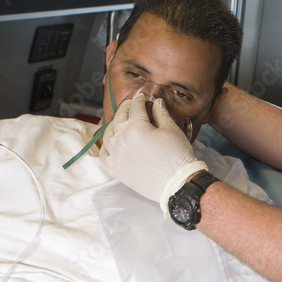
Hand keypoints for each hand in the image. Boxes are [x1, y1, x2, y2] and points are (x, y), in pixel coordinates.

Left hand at [100, 92, 206, 215]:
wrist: (177, 184)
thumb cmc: (177, 157)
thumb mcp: (172, 130)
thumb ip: (161, 114)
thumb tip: (156, 102)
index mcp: (136, 128)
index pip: (135, 108)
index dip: (139, 100)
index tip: (142, 97)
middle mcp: (122, 140)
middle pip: (120, 118)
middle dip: (126, 108)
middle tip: (131, 104)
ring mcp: (117, 155)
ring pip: (109, 134)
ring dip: (114, 124)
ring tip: (120, 121)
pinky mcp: (116, 169)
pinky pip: (104, 154)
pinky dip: (106, 146)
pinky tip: (111, 142)